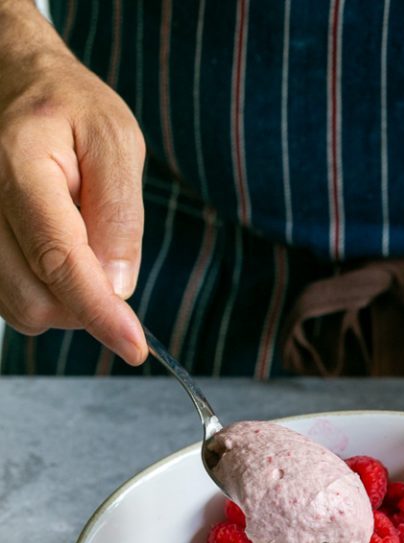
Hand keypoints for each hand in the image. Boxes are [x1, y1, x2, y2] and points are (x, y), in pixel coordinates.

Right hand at [0, 3, 146, 363]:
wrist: (12, 81)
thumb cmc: (68, 108)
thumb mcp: (116, 142)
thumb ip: (120, 214)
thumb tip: (118, 285)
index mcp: (18, 165)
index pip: (59, 260)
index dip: (99, 312)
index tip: (134, 345)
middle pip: (32, 299)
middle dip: (83, 306)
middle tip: (109, 267)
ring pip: (16, 307)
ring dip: (61, 301)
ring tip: (78, 247)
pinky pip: (4, 297)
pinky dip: (38, 292)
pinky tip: (51, 255)